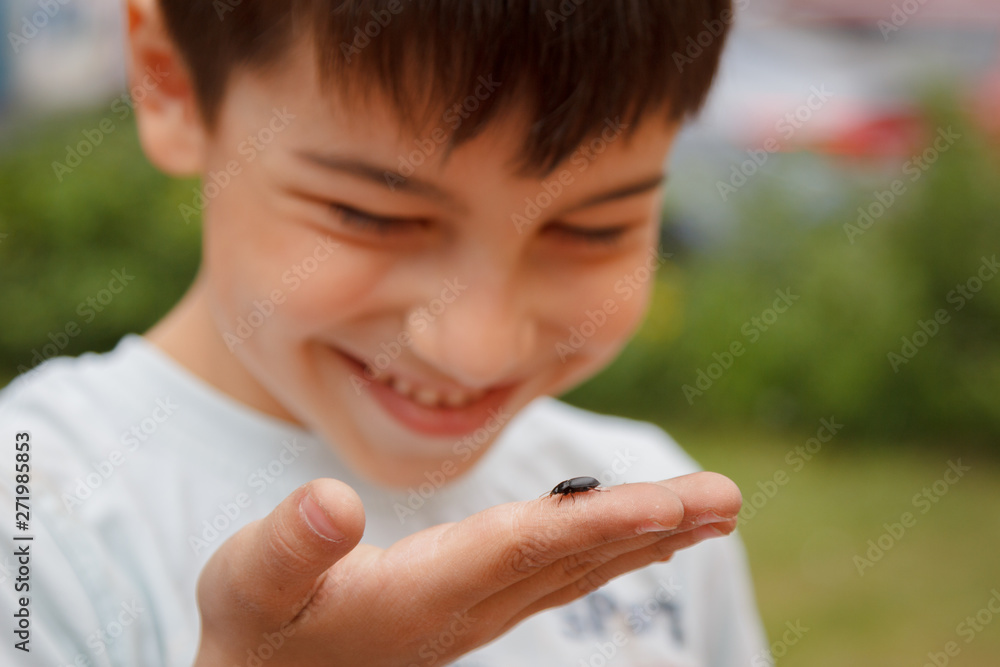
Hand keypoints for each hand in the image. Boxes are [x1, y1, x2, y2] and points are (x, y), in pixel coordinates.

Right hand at [192, 472, 740, 666]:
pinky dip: (607, 550)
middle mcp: (468, 606)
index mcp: (425, 594)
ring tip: (708, 514)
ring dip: (645, 539)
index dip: (599, 525)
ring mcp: (478, 610)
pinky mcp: (475, 606)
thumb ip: (290, 544)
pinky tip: (638, 537)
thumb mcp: (250, 581)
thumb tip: (332, 500)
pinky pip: (558, 575)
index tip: (671, 508)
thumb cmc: (258, 626)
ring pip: (576, 570)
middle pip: (574, 559)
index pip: (526, 549)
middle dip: (653, 528)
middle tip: (726, 501)